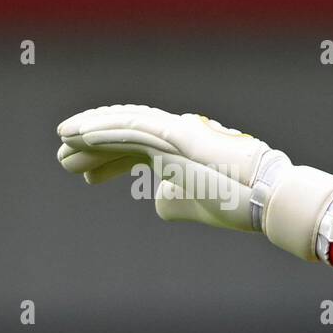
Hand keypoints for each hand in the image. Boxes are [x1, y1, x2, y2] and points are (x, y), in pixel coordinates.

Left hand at [57, 104, 286, 231]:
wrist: (269, 198)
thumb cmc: (241, 203)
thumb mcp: (199, 205)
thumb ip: (175, 201)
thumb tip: (158, 201)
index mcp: (182, 153)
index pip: (137, 152)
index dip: (108, 162)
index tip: (87, 177)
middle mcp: (176, 137)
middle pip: (124, 137)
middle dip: (92, 149)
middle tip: (64, 160)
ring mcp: (176, 133)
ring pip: (123, 127)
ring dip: (90, 135)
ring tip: (63, 144)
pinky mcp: (177, 136)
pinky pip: (131, 129)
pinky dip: (104, 130)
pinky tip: (78, 135)